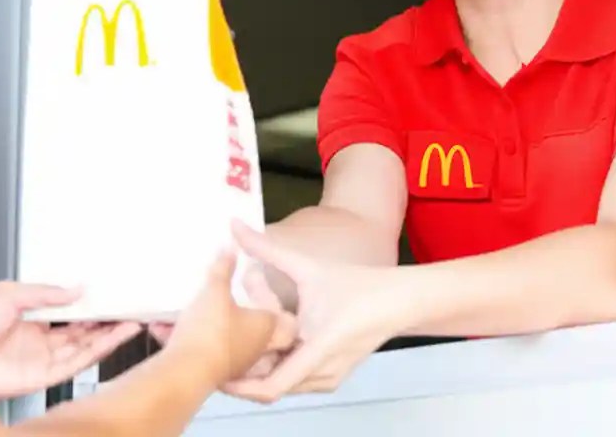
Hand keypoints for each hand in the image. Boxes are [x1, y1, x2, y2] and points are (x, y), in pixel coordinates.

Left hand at [0, 282, 141, 399]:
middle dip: (106, 323)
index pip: (70, 316)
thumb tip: (77, 289)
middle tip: (129, 311)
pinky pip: (76, 364)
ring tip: (130, 323)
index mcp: (31, 321)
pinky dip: (96, 352)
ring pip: (84, 348)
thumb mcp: (11, 293)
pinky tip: (110, 340)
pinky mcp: (43, 377)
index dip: (92, 308)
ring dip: (108, 337)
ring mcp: (43, 360)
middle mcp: (40, 343)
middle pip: (83, 333)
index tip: (110, 298)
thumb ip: (47, 292)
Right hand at [149, 249, 297, 385]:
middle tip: (217, 291)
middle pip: (250, 324)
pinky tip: (160, 325)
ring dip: (203, 321)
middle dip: (233, 308)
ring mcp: (233, 363)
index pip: (279, 309)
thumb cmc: (211, 329)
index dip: (265, 291)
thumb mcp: (215, 291)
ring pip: (220, 337)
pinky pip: (199, 349)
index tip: (247, 274)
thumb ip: (223, 268)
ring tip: (183, 305)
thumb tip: (229, 247)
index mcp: (267, 327)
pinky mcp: (207, 373)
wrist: (184, 374)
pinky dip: (183, 336)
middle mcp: (255, 348)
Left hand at [220, 220, 405, 402]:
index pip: (269, 387)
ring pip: (284, 387)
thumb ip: (268, 248)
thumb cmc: (357, 285)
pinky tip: (268, 351)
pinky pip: (298, 382)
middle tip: (222, 354)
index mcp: (316, 350)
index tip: (217, 367)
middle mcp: (322, 373)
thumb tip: (234, 226)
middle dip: (246, 374)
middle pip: (270, 388)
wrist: (398, 301)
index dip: (239, 385)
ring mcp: (329, 379)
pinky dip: (280, 370)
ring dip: (263, 372)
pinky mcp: (333, 377)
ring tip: (241, 351)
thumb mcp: (309, 266)